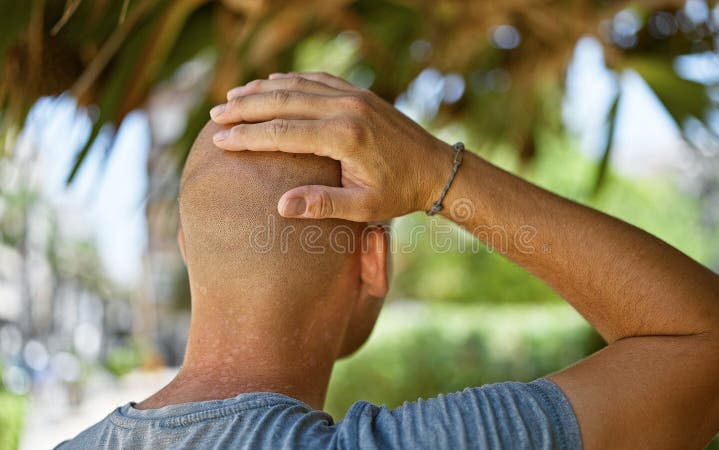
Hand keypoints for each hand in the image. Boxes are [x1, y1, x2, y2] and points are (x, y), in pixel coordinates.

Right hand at [209, 72, 451, 221]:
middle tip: (215, 117)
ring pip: (296, 86)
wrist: (436, 169)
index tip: (219, 141)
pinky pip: (316, 80)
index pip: (282, 133)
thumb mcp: (364, 208)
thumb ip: (323, 205)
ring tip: (231, 98)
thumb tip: (280, 206)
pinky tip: (270, 85)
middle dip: (244, 108)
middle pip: (282, 101)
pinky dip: (289, 81)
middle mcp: (346, 108)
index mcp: (344, 137)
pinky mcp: (360, 93)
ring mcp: (354, 95)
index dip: (247, 137)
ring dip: (261, 90)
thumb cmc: (400, 194)